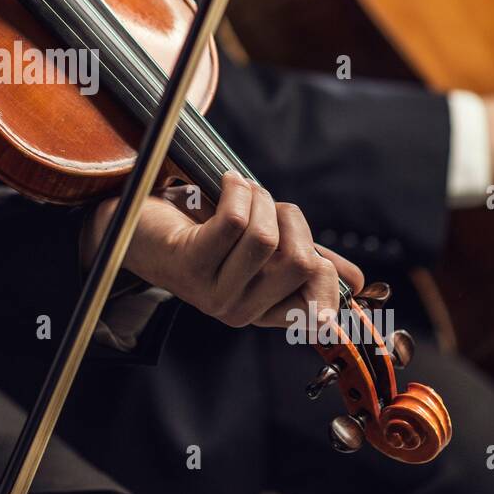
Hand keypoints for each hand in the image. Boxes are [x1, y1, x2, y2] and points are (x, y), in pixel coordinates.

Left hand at [81, 171, 364, 329]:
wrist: (136, 228)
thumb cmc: (201, 235)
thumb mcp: (258, 250)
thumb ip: (304, 263)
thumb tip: (357, 284)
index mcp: (262, 311)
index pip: (317, 305)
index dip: (327, 278)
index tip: (316, 256)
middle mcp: (239, 311)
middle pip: (299, 261)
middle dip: (289, 218)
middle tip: (264, 204)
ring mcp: (213, 294)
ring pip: (266, 237)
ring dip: (259, 198)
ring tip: (239, 189)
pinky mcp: (191, 266)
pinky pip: (234, 221)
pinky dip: (237, 190)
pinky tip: (225, 181)